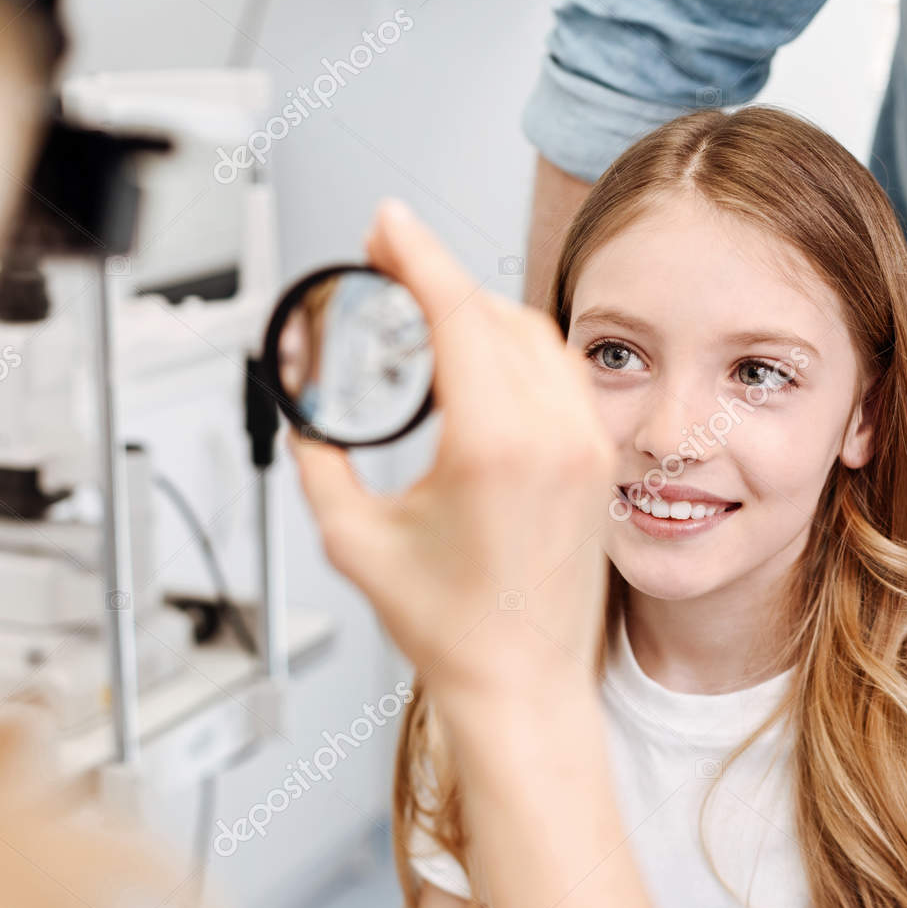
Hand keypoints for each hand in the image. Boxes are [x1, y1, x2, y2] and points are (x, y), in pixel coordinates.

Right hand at [292, 200, 612, 702]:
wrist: (524, 683)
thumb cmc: (456, 631)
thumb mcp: (356, 541)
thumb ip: (321, 464)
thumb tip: (307, 424)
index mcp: (496, 445)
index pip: (457, 311)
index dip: (416, 254)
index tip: (388, 224)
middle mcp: (554, 435)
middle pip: (495, 311)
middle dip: (440, 275)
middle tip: (392, 263)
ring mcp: (586, 446)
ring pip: (535, 335)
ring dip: (481, 307)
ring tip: (429, 307)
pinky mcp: (598, 461)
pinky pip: (561, 371)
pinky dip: (518, 346)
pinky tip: (483, 356)